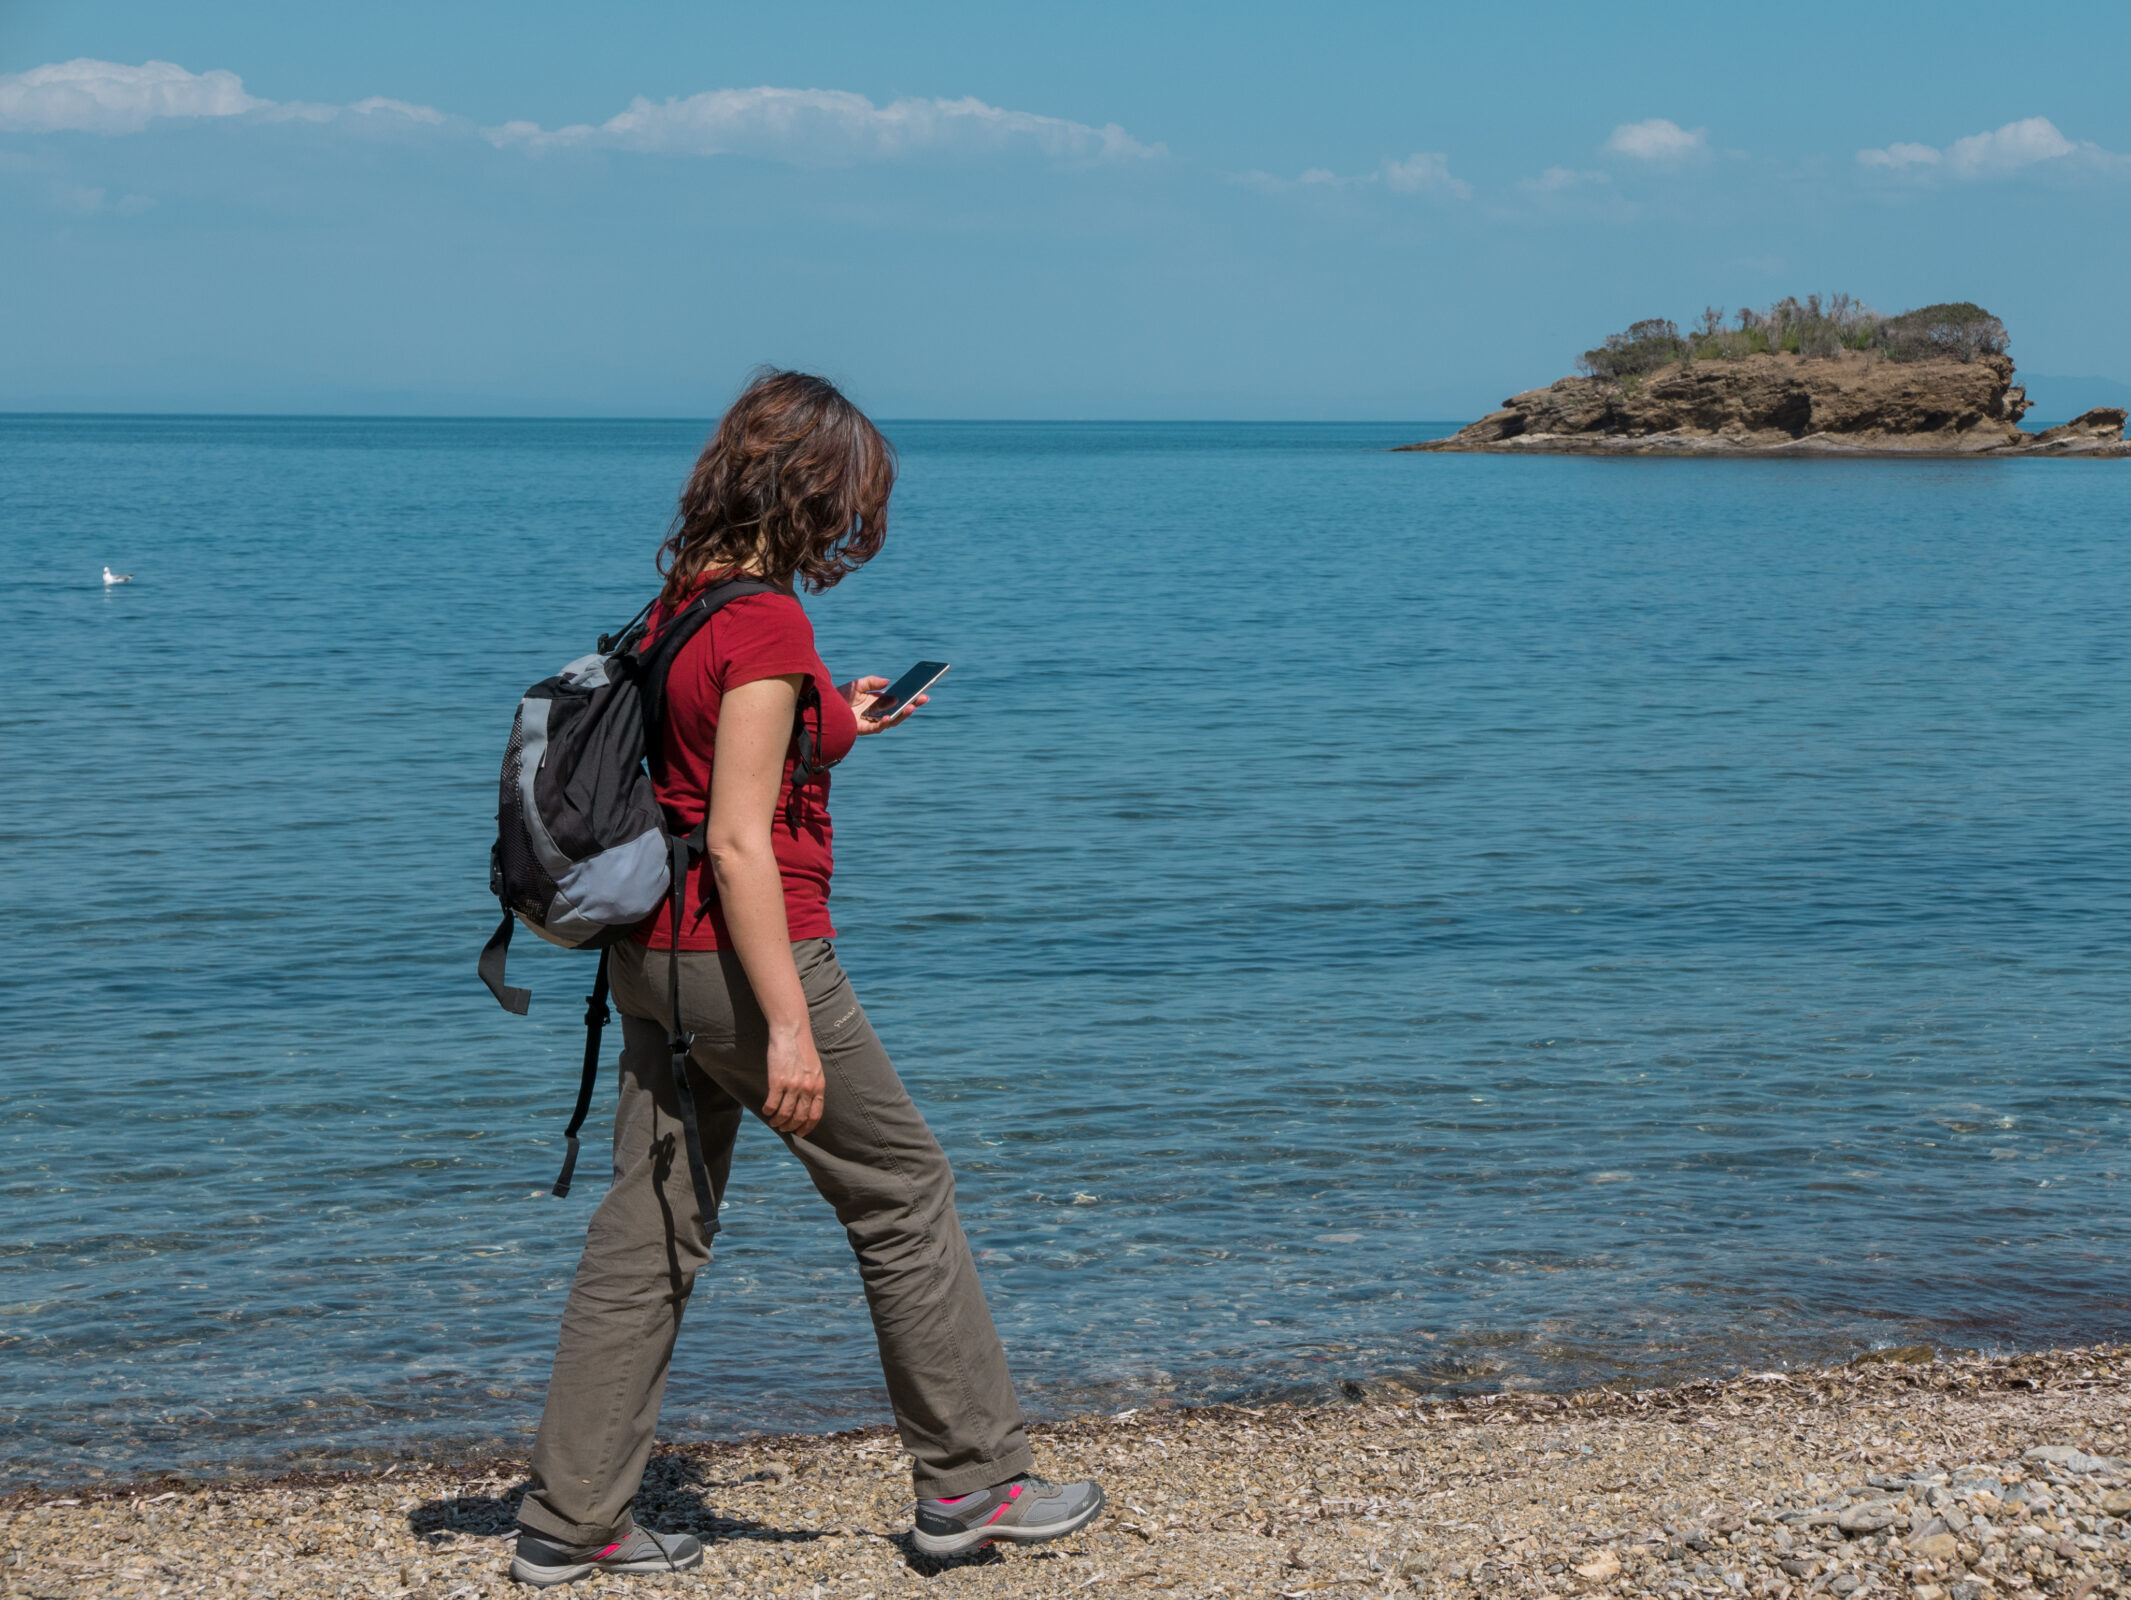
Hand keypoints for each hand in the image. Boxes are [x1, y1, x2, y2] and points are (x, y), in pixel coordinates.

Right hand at [762, 1020, 825, 1137]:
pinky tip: (766, 1111)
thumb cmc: (802, 1049)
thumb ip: (813, 1085)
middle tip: (784, 1128)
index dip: (807, 1126)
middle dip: (791, 1127)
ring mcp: (792, 1086)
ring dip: (778, 1122)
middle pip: (799, 1117)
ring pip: (785, 1114)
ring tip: (773, 1122)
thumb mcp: (815, 1069)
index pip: (815, 1114)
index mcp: (819, 1086)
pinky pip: (772, 1104)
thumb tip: (807, 1101)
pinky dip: (768, 1111)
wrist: (791, 1032)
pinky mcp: (777, 1081)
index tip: (801, 1132)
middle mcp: (807, 1089)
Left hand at [840, 675, 927, 735]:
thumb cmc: (840, 696)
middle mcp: (878, 713)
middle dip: (912, 705)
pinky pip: (876, 727)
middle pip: (899, 710)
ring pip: (892, 721)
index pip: (898, 700)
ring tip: (911, 707)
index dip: (910, 697)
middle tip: (924, 698)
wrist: (823, 708)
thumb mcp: (857, 685)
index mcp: (878, 702)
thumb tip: (887, 682)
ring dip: (902, 715)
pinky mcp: (864, 729)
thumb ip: (871, 682)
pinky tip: (888, 716)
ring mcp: (872, 721)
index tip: (922, 691)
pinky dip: (883, 723)